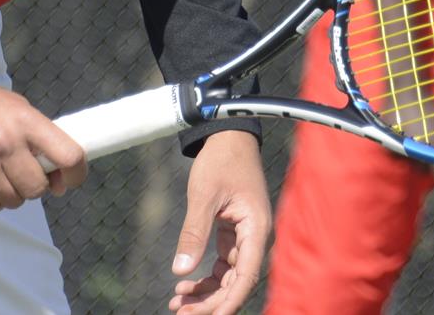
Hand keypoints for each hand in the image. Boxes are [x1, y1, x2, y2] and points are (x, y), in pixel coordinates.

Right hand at [0, 81, 86, 213]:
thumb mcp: (20, 110)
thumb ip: (42, 142)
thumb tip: (60, 183)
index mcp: (26, 121)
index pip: (68, 155)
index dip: (76, 173)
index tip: (71, 179)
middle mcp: (4, 142)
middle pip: (37, 188)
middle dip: (36, 185)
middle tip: (25, 173)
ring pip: (13, 201)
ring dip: (13, 194)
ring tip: (2, 175)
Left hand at [167, 130, 268, 314]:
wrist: (227, 135)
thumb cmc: (221, 161)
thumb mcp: (204, 196)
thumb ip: (193, 233)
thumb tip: (180, 271)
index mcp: (255, 228)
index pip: (246, 276)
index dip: (229, 301)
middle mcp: (254, 236)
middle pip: (236, 282)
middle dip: (210, 302)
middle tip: (181, 313)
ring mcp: (244, 236)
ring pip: (228, 277)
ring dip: (206, 293)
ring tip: (177, 304)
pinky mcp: (233, 232)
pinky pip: (222, 264)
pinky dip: (205, 277)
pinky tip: (184, 285)